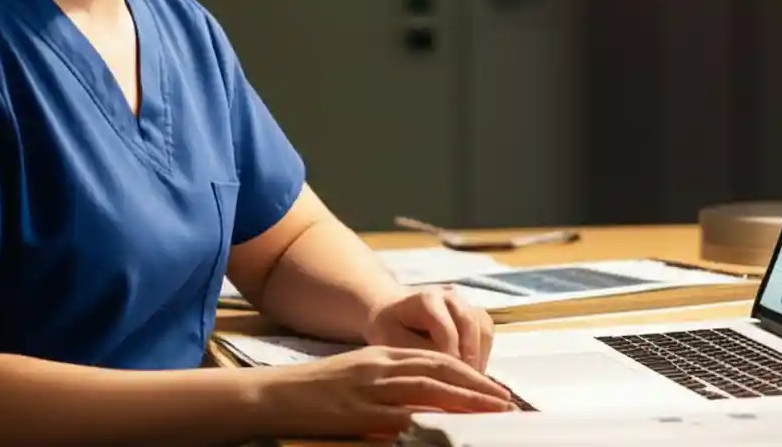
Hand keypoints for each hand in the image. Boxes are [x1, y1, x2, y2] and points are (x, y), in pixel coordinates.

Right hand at [256, 345, 514, 437]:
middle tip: (505, 399)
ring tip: (492, 410)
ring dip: (465, 399)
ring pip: (427, 389)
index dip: (468, 372)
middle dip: (476, 385)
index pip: (435, 358)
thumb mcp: (358, 374)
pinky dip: (429, 418)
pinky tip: (450, 425)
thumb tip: (428, 400)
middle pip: (438, 370)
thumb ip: (392, 382)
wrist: (276, 395)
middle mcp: (380, 368)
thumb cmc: (316, 389)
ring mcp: (370, 390)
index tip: (493, 386)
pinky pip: (401, 415)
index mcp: (381, 356)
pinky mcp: (359, 413)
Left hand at [362, 286, 495, 371]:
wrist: (390, 311)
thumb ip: (417, 354)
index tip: (450, 384)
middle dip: (470, 358)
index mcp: (426, 299)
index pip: (447, 330)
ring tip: (469, 383)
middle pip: (470, 324)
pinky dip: (483, 353)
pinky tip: (471, 372)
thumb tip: (443, 374)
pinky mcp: (474, 312)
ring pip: (483, 328)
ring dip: (480, 356)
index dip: (451, 359)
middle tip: (466, 387)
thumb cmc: (388, 329)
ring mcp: (465, 302)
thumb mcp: (391, 342)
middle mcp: (449, 296)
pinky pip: (487, 332)